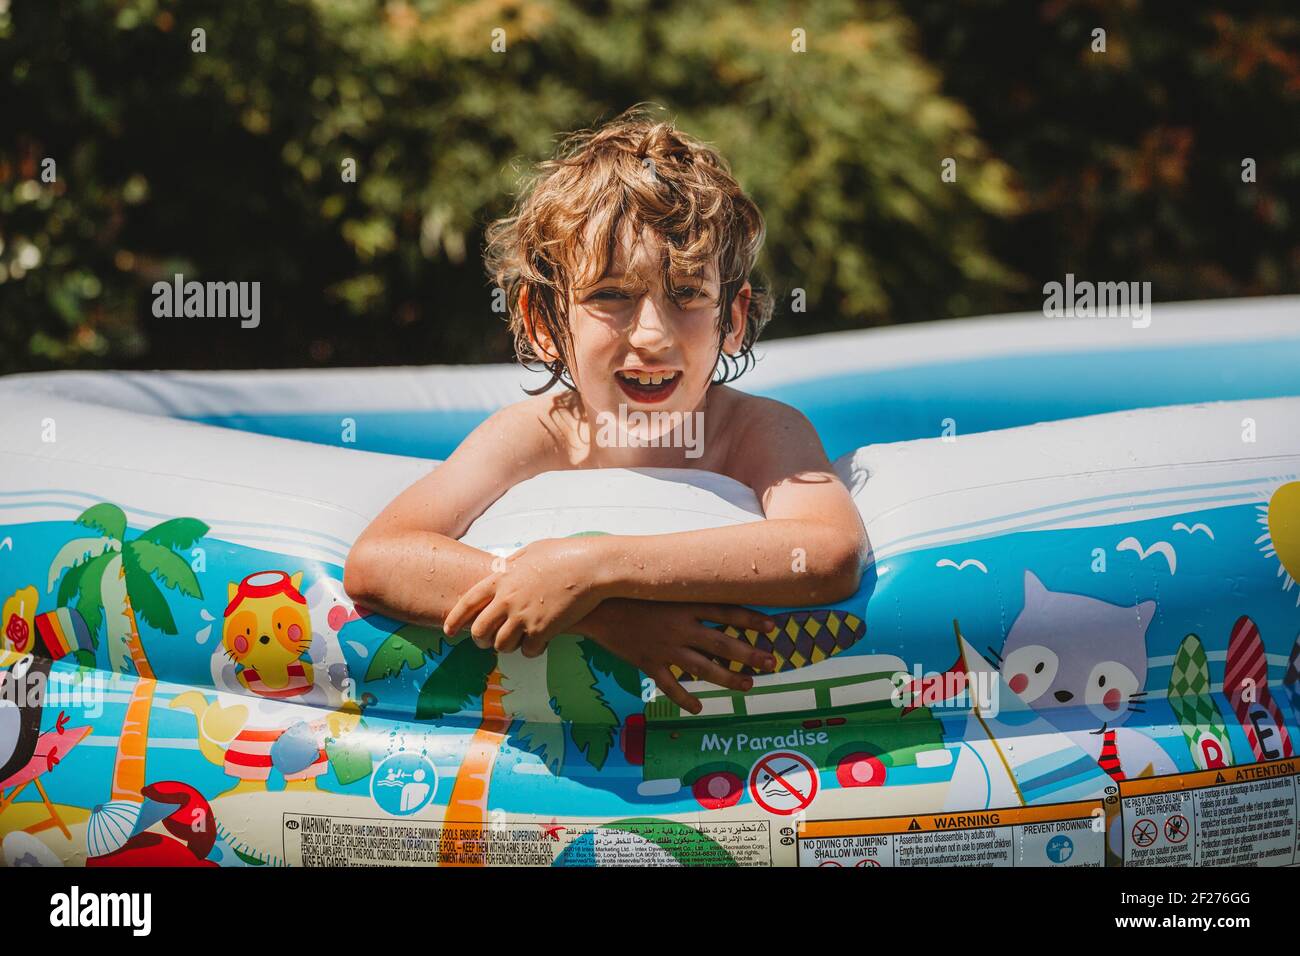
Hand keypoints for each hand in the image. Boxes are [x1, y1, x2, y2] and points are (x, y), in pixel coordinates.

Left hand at [442, 538, 608, 655]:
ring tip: (518, 641)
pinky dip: (532, 650)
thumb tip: (501, 568)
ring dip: (507, 646)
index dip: (455, 619)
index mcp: (502, 579)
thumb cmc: (564, 554)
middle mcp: (508, 599)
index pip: (467, 602)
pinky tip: (540, 643)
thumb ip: (512, 563)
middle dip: (480, 640)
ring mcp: (525, 616)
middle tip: (487, 641)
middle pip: (479, 630)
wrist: (591, 566)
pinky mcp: (543, 629)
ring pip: (501, 645)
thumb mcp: (530, 551)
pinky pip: (528, 651)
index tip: (449, 630)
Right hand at [574, 598, 778, 714]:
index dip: (751, 620)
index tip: (773, 628)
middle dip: (750, 654)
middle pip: (722, 643)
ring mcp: (665, 647)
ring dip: (728, 678)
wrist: (596, 605)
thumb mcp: (661, 583)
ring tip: (748, 685)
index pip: (727, 612)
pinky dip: (684, 699)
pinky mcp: (648, 662)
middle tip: (772, 662)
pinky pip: (670, 685)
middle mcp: (680, 627)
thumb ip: (685, 587)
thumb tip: (709, 582)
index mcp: (685, 605)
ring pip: (703, 667)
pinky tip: (698, 707)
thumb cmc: (630, 591)